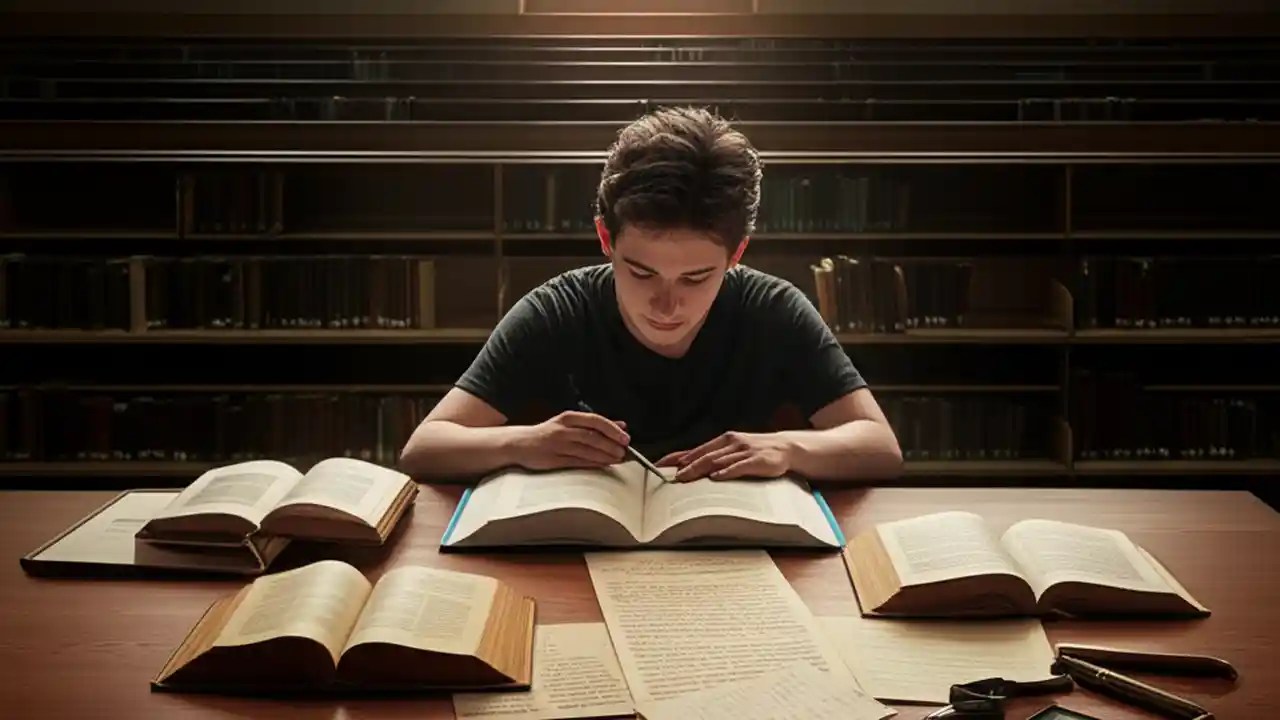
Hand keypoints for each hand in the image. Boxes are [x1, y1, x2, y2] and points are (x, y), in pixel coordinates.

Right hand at [515, 410, 629, 470]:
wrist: (520, 443)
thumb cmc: (548, 433)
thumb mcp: (570, 423)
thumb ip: (595, 424)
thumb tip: (621, 425)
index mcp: (568, 417)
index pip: (595, 420)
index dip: (613, 429)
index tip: (625, 437)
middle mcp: (563, 430)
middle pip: (592, 436)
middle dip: (611, 445)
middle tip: (624, 451)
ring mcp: (558, 445)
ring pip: (587, 450)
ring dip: (605, 456)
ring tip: (618, 459)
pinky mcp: (554, 460)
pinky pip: (578, 462)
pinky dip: (594, 464)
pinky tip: (604, 465)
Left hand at [656, 431, 791, 481]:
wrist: (785, 448)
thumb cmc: (755, 451)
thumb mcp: (733, 451)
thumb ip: (714, 458)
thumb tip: (688, 468)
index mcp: (723, 440)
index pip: (695, 450)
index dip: (676, 457)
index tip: (658, 466)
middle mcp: (731, 443)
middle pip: (704, 456)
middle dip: (686, 466)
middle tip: (671, 477)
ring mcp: (743, 451)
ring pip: (718, 461)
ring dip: (700, 469)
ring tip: (685, 478)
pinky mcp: (756, 460)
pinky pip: (739, 466)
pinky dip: (727, 471)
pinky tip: (716, 477)